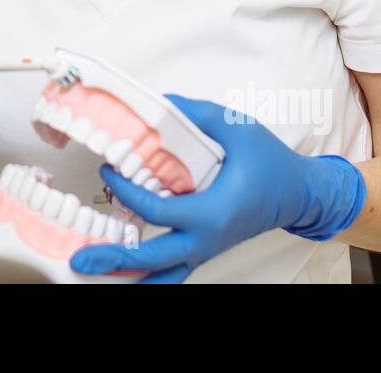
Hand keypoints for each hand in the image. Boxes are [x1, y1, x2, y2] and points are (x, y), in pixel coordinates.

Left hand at [69, 95, 366, 282]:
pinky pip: (174, 270)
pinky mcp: (205, 249)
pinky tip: (124, 272)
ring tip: (95, 273)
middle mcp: (207, 239)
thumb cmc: (272, 163)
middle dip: (115, 260)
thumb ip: (197, 113)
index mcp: (213, 213)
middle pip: (154, 260)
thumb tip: (158, 103)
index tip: (108, 170)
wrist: (299, 193)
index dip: (126, 192)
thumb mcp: (238, 127)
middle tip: (80, 258)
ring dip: (130, 277)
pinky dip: (149, 274)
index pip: (157, 212)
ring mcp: (206, 249)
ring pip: (164, 276)